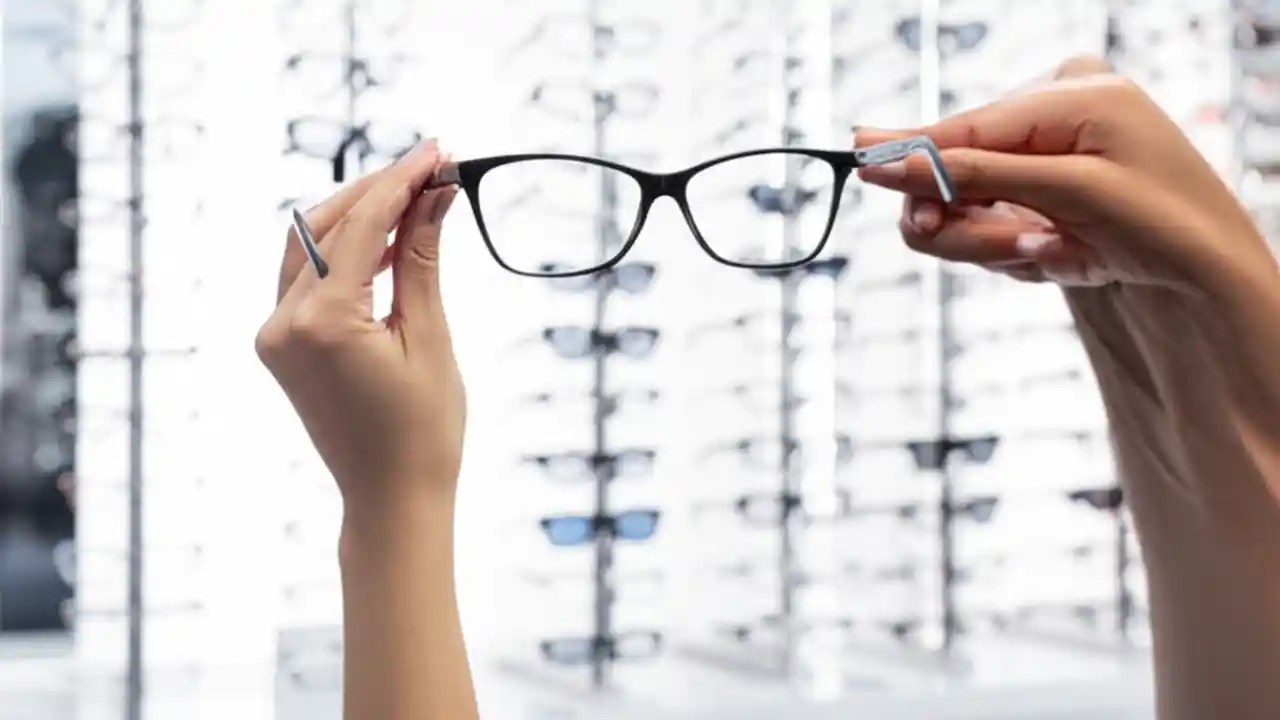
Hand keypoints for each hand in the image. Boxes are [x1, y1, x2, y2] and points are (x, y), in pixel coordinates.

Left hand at [255, 139, 464, 506]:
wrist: (391, 499)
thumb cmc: (423, 432)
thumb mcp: (429, 338)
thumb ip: (419, 259)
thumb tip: (434, 196)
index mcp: (321, 323)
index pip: (360, 226)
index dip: (402, 181)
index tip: (437, 152)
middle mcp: (283, 323)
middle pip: (325, 225)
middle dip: (378, 191)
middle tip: (432, 167)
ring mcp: (275, 335)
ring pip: (309, 246)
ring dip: (359, 217)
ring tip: (416, 198)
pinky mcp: (281, 346)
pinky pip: (307, 278)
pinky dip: (343, 253)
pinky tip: (386, 242)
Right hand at [855, 56, 1276, 295]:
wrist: (1212, 280)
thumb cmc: (1163, 221)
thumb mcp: (1069, 191)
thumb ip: (975, 175)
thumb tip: (888, 162)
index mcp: (1069, 91)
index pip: (968, 124)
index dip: (911, 149)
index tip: (859, 160)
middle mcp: (1049, 118)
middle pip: (957, 168)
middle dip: (971, 218)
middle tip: (1007, 249)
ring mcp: (1041, 159)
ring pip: (963, 205)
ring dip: (993, 241)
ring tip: (1050, 253)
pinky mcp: (1034, 198)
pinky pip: (985, 226)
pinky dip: (1009, 249)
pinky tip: (1058, 253)